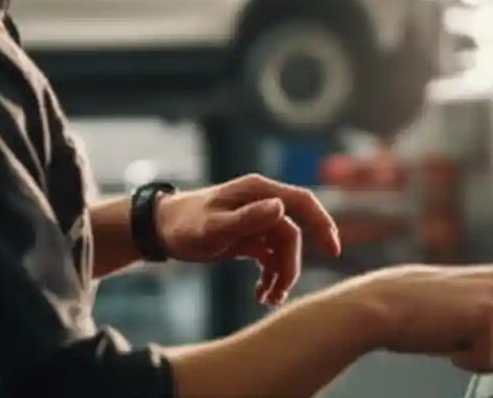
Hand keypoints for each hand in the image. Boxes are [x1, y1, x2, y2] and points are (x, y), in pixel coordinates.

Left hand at [155, 174, 341, 305]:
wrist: (159, 230)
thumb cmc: (183, 225)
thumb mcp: (213, 227)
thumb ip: (247, 219)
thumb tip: (281, 208)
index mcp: (259, 192)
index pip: (302, 203)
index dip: (322, 223)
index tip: (333, 250)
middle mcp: (262, 203)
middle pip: (292, 236)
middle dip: (290, 266)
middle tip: (279, 295)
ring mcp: (256, 220)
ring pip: (283, 250)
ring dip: (281, 276)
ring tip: (269, 300)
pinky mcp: (249, 237)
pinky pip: (270, 257)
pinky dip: (270, 276)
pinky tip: (261, 294)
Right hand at [335, 264, 492, 372]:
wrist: (385, 305)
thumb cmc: (419, 315)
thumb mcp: (467, 324)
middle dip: (490, 355)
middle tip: (452, 338)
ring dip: (475, 358)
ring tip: (445, 334)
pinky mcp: (490, 312)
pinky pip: (490, 359)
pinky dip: (466, 360)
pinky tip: (445, 339)